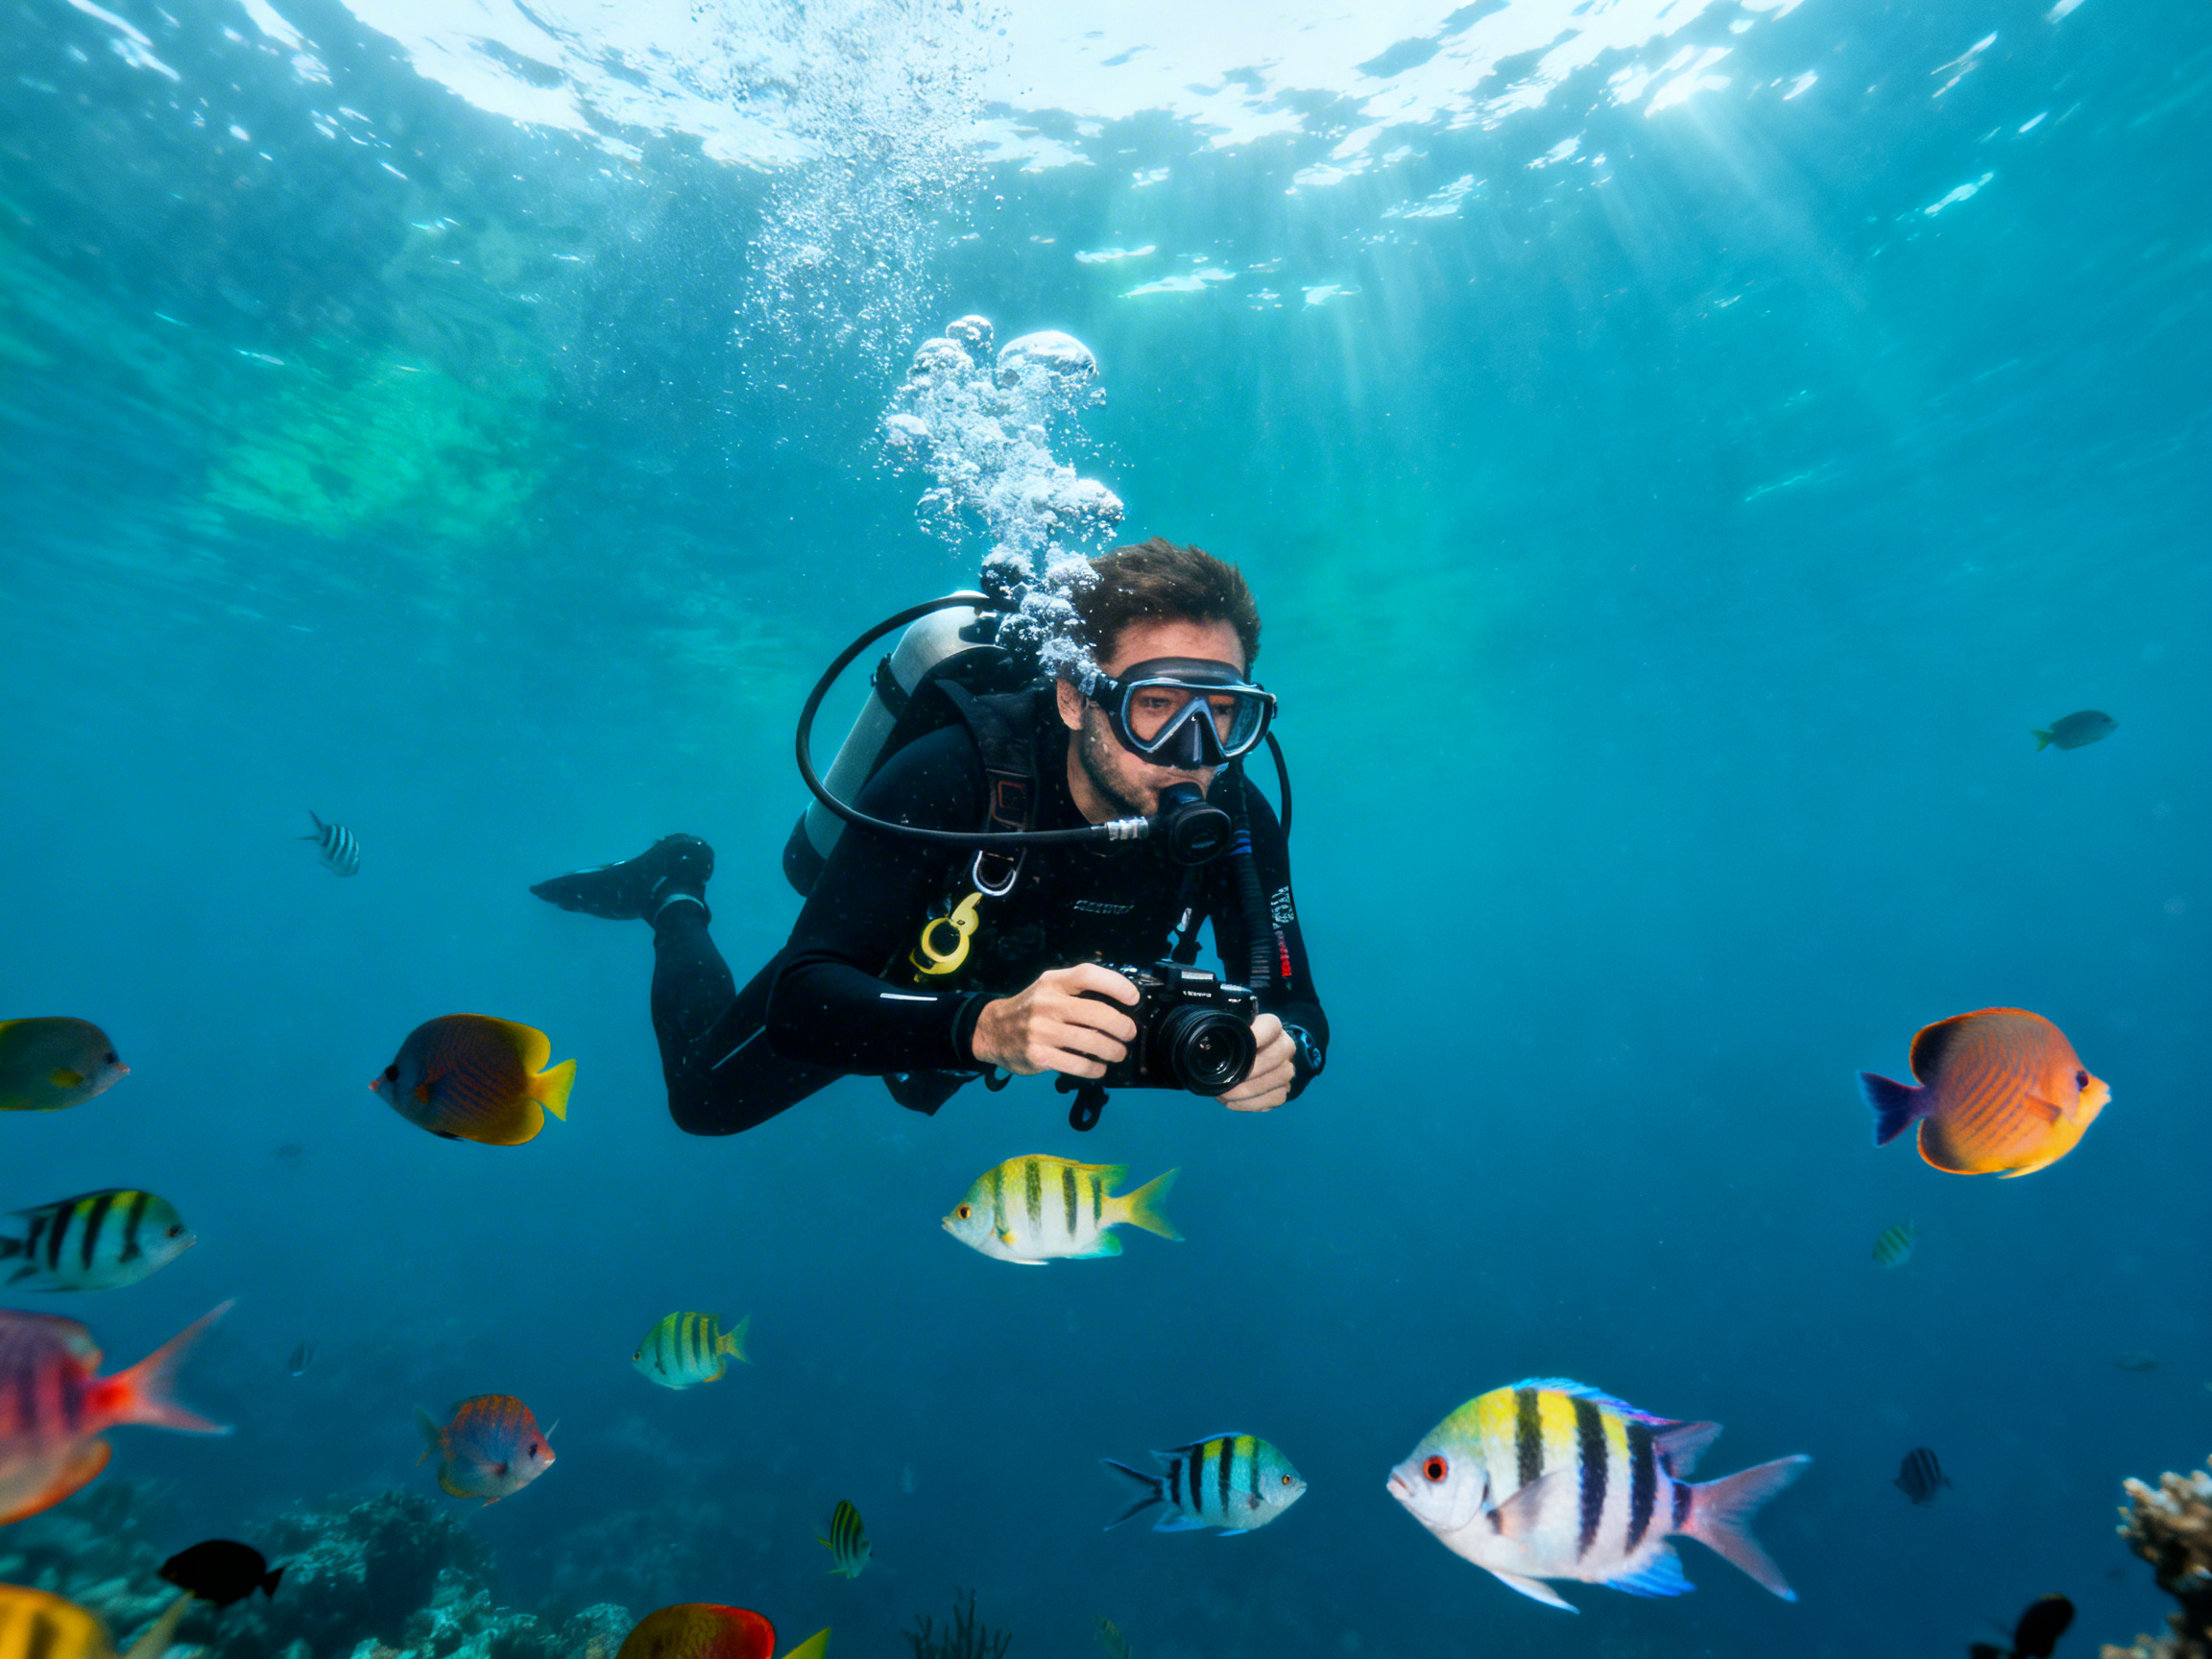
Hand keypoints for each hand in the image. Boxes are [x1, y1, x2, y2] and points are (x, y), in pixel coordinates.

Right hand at [970, 964, 1138, 1078]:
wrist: (992, 1030)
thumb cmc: (1033, 1008)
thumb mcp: (1049, 988)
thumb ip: (1078, 990)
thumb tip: (1122, 1003)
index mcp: (1053, 982)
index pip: (1088, 975)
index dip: (1116, 985)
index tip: (1134, 998)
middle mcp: (1047, 1003)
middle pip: (1096, 1013)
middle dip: (1121, 1026)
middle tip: (1129, 1034)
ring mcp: (1041, 1030)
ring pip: (1090, 1042)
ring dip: (1113, 1050)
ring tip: (1118, 1053)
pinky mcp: (1038, 1055)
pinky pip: (1077, 1065)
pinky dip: (1095, 1069)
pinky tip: (1099, 1068)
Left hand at [1218, 1013, 1294, 1112]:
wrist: (1235, 1065)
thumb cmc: (1227, 1047)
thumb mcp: (1223, 1037)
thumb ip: (1221, 1036)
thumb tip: (1207, 1046)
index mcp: (1272, 1026)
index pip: (1271, 1026)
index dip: (1257, 1034)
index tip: (1236, 1045)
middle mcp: (1284, 1046)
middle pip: (1277, 1055)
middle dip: (1251, 1070)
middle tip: (1229, 1079)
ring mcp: (1287, 1069)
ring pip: (1280, 1078)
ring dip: (1250, 1090)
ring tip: (1226, 1094)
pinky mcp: (1283, 1090)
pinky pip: (1276, 1098)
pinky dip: (1253, 1103)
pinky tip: (1234, 1102)